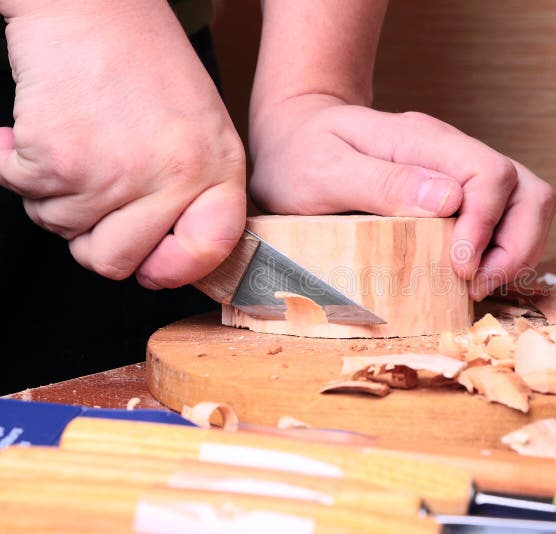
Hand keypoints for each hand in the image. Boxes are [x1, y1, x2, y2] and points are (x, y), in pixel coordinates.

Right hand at [0, 1, 245, 287]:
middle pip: (116, 261)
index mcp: (218, 168)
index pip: (210, 248)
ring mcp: (117, 174)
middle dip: (93, 235)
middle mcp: (174, 177)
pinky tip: (37, 129)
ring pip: (62, 229)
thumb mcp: (199, 126)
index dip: (174, 268)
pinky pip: (24, 194)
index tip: (151, 268)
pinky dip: (16, 164)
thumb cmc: (144, 62)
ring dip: (57, 193)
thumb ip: (192, 190)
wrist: (92, 3)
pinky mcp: (60, 160)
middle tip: (94, 193)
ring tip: (77, 138)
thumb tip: (160, 264)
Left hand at [249, 94, 555, 299]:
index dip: (486, 226)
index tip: (458, 266)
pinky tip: (476, 275)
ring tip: (478, 285)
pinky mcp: (460, 195)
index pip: (489, 174)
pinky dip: (507, 251)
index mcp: (424, 140)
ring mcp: (460, 173)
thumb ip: (384, 180)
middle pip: (527, 191)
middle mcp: (453, 152)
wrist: (294, 136)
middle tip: (475, 285)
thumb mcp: (325, 169)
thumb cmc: (301, 154)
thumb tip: (450, 199)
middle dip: (517, 246)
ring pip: (529, 204)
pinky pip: (508, 219)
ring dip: (518, 251)